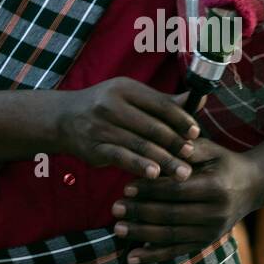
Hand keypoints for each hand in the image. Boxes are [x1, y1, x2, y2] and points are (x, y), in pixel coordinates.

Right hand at [55, 78, 199, 179]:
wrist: (64, 118)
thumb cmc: (105, 106)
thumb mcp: (130, 96)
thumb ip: (163, 102)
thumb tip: (199, 99)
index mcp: (125, 89)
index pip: (159, 104)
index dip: (180, 119)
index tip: (196, 132)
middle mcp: (112, 105)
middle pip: (152, 126)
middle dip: (175, 143)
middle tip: (192, 156)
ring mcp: (101, 127)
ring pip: (140, 145)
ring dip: (164, 160)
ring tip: (182, 172)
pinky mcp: (94, 147)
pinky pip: (121, 157)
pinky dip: (139, 166)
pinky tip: (154, 175)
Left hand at [111, 138, 263, 263]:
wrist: (252, 186)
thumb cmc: (223, 162)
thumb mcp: (210, 149)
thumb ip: (185, 149)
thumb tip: (160, 147)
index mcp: (215, 188)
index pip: (177, 191)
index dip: (151, 190)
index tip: (126, 187)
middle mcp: (216, 214)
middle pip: (172, 216)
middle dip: (141, 213)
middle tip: (115, 209)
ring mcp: (212, 232)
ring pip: (172, 236)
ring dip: (142, 235)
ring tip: (117, 230)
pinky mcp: (206, 242)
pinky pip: (177, 251)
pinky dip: (154, 255)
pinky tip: (132, 257)